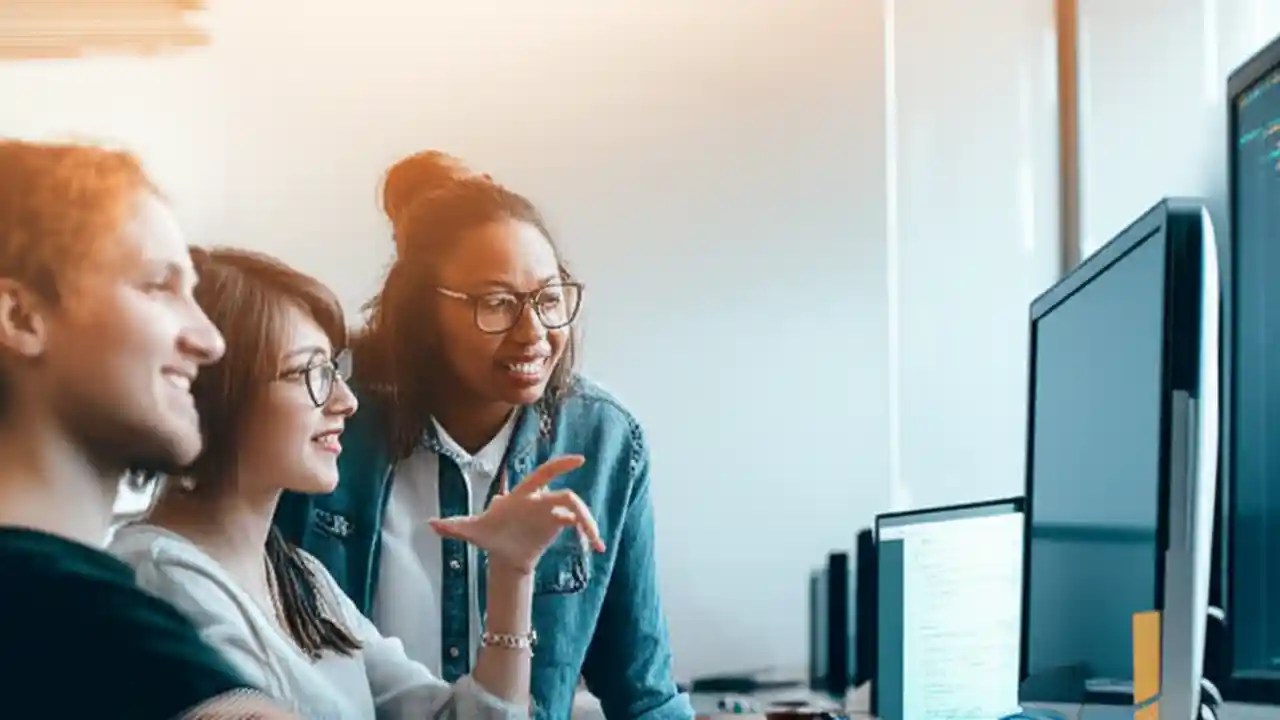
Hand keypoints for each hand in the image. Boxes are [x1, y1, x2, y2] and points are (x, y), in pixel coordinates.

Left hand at [429, 455, 605, 575]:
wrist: (504, 554)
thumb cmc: (489, 536)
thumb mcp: (472, 531)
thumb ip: (454, 525)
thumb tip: (429, 524)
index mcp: (522, 495)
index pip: (543, 474)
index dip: (560, 466)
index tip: (579, 460)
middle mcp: (541, 499)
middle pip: (567, 496)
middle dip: (580, 510)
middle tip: (587, 526)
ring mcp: (553, 511)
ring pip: (577, 510)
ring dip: (588, 524)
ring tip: (595, 544)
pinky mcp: (561, 523)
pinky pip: (579, 524)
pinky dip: (588, 533)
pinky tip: (594, 548)